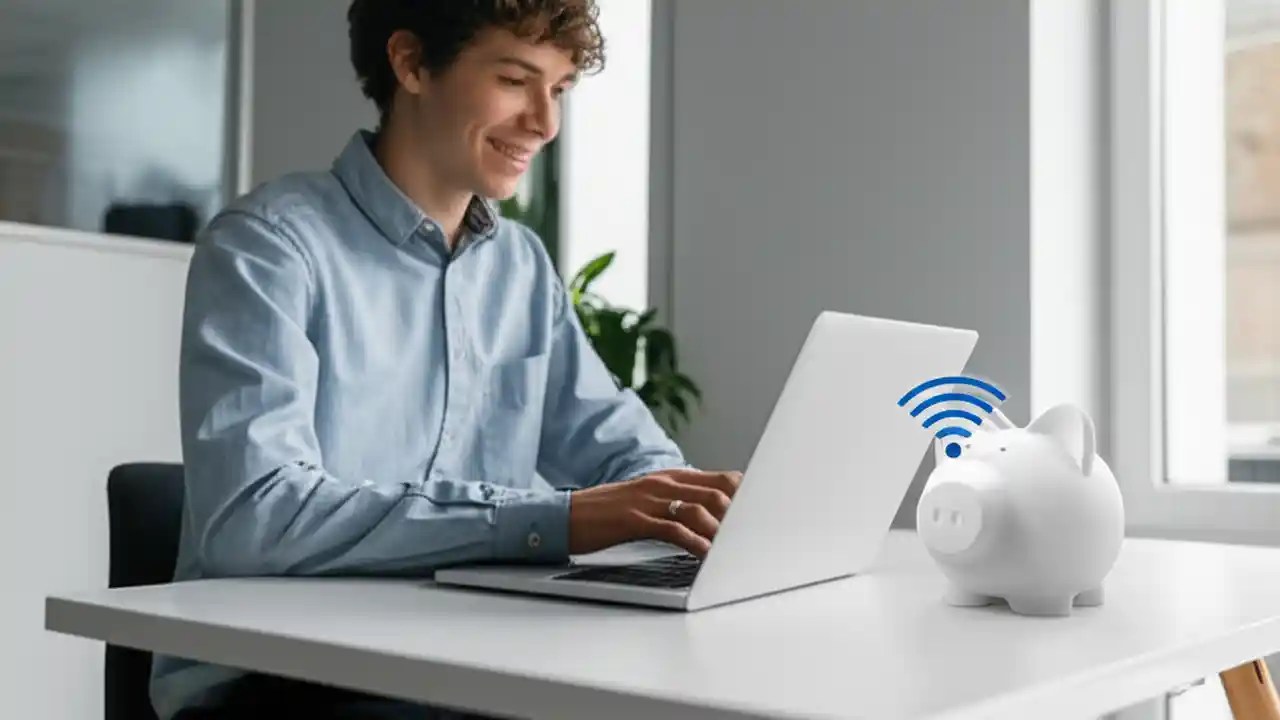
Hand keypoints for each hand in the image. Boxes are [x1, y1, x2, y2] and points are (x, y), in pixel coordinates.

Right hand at [568, 468, 742, 556]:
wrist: (565, 516)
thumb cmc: (608, 513)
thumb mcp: (647, 500)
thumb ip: (678, 502)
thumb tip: (712, 517)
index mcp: (669, 477)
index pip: (721, 479)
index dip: (746, 496)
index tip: (764, 514)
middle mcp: (663, 483)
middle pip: (716, 492)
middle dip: (740, 515)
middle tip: (757, 537)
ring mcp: (648, 499)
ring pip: (698, 509)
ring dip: (721, 531)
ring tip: (736, 549)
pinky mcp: (635, 519)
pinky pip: (673, 529)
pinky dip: (695, 543)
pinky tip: (706, 556)